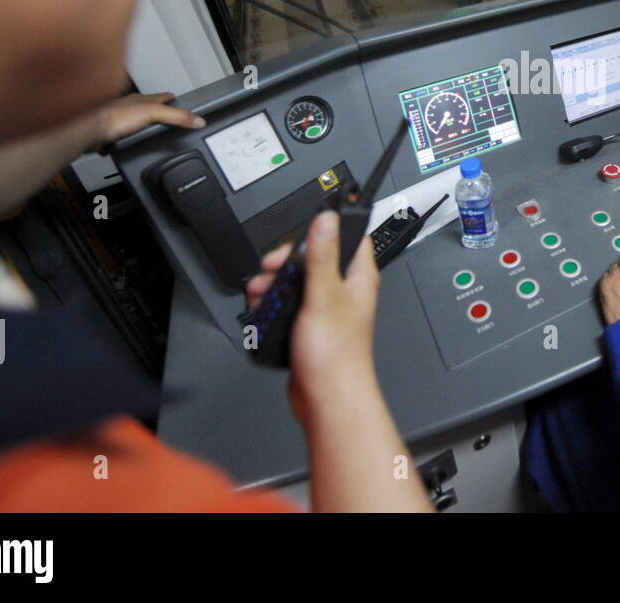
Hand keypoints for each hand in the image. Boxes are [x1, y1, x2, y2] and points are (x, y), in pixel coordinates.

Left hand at [92, 92, 204, 147]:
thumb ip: (177, 116)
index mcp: (141, 100)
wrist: (89, 130)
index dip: (171, 98)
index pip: (161, 96)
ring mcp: (118, 118)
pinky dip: (127, 137)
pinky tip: (129, 142)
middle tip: (166, 115)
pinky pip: (122, 133)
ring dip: (140, 123)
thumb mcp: (153, 114)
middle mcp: (129, 106)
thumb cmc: (115, 118)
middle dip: (157, 110)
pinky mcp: (110, 132)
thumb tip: (199, 119)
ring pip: (133, 119)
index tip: (177, 99)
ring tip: (149, 130)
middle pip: (147, 106)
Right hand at [246, 212, 380, 427]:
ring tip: (261, 291)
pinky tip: (263, 310)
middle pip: (315, 259)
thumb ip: (323, 255)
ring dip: (276, 284)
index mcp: (358, 278)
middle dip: (288, 261)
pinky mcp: (311, 327)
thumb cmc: (337, 355)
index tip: (307, 227)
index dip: (329, 228)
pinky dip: (275, 305)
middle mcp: (345, 291)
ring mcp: (327, 309)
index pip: (352, 237)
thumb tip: (327, 220)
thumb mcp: (324, 295)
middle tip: (271, 267)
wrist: (328, 398)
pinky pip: (290, 306)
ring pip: (298, 283)